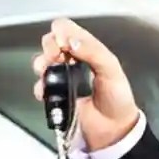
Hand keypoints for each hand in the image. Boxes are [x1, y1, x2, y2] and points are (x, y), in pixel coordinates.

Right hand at [32, 18, 139, 149]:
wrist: (113, 130)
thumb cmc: (117, 99)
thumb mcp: (112, 69)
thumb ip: (93, 52)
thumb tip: (72, 41)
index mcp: (88, 49)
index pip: (67, 29)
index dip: (61, 31)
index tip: (64, 43)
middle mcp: (73, 59)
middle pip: (50, 41)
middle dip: (49, 46)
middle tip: (56, 56)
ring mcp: (63, 76)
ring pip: (42, 61)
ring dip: (41, 64)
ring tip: (47, 71)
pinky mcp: (56, 94)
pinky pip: (41, 85)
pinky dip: (40, 85)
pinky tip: (47, 90)